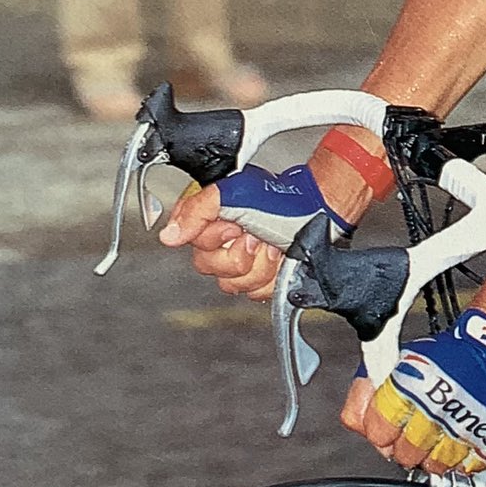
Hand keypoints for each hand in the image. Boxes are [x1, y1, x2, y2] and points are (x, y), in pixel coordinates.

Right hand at [159, 162, 348, 299]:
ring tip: (271, 244)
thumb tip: (167, 236)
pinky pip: (255, 293)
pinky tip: (279, 258)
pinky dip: (272, 276)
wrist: (318, 213)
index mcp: (208, 222)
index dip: (215, 238)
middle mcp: (220, 243)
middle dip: (239, 253)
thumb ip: (196, 211)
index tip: (235, 225)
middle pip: (210, 269)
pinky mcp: (261, 280)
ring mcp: (241, 264)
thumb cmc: (282, 200)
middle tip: (256, 234)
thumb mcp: (234, 193)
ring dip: (259, 264)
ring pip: (233, 284)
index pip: (191, 245)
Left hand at [344, 309, 485, 473]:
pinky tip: (462, 440)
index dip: (377, 430)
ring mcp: (464, 430)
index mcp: (410, 386)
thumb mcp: (407, 361)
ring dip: (433, 456)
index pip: (374, 430)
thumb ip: (375, 388)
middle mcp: (435, 411)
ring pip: (434, 467)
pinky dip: (464, 459)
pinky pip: (467, 467)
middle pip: (403, 455)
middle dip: (405, 447)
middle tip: (415, 433)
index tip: (384, 428)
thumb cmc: (459, 353)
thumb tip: (359, 416)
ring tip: (440, 436)